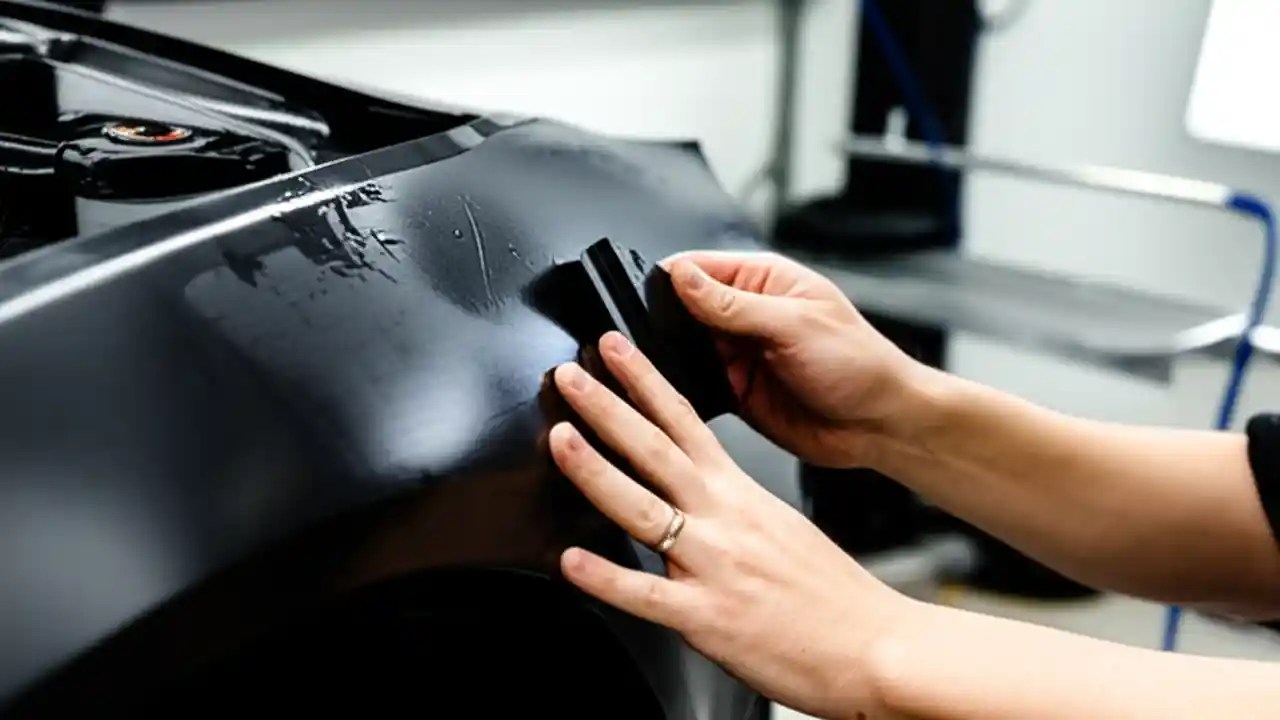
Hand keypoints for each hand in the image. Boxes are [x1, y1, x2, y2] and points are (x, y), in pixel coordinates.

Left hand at [548, 331, 910, 718]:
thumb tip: (698, 494)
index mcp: (741, 495)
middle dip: (606, 407)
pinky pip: (646, 594)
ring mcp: (713, 566)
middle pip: (656, 450)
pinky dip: (606, 577)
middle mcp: (724, 520)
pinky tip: (570, 560)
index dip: (643, 381)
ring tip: (559, 439)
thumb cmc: (832, 595)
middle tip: (566, 374)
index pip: (684, 421)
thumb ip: (732, 509)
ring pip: (643, 508)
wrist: (876, 646)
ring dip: (596, 471)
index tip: (612, 349)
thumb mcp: (781, 528)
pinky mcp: (707, 617)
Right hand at [660, 250, 927, 468]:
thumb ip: (732, 304)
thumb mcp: (792, 325)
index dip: (669, 279)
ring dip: (671, 356)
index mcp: (763, 281)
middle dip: (664, 321)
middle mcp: (746, 314)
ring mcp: (739, 353)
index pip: (698, 267)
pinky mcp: (735, 390)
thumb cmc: (859, 364)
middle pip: (683, 308)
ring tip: (658, 365)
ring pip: (684, 347)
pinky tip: (675, 392)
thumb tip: (682, 276)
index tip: (644, 297)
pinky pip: (696, 383)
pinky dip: (683, 387)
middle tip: (647, 338)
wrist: (882, 425)